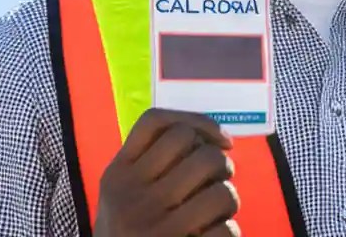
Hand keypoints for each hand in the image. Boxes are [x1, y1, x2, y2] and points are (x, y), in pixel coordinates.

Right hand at [94, 108, 239, 235]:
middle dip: (221, 163)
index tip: (219, 140)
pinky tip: (215, 235)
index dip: (198, 121)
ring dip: (228, 199)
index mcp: (116, 175)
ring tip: (218, 211)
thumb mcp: (123, 193)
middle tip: (218, 179)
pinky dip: (228, 232)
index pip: (156, 122)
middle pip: (200, 151)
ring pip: (221, 190)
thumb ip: (150, 163)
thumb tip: (212, 138)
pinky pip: (225, 230)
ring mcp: (154, 227)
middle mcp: (131, 197)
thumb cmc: (128, 231)